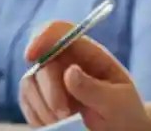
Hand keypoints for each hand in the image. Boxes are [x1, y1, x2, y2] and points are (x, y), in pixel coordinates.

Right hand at [19, 20, 150, 130]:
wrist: (121, 130)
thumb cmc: (124, 111)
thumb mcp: (117, 101)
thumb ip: (94, 88)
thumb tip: (69, 71)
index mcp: (89, 52)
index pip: (60, 30)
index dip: (42, 36)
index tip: (31, 56)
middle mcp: (67, 61)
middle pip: (42, 62)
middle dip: (49, 90)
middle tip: (64, 114)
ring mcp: (51, 79)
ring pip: (29, 83)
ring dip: (42, 106)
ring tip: (65, 122)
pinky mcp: (41, 98)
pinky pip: (26, 102)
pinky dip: (37, 116)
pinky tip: (56, 125)